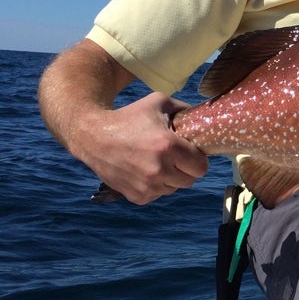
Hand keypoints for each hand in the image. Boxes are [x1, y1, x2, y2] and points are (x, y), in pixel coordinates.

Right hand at [80, 92, 208, 204]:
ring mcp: (147, 186)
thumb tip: (203, 118)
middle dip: (186, 168)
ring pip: (174, 189)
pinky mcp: (137, 197)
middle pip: (190, 180)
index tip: (189, 151)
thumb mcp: (158, 103)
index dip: (198, 159)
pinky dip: (155, 186)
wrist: (93, 137)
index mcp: (168, 147)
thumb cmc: (129, 117)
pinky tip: (144, 170)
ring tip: (157, 161)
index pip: (201, 167)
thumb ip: (184, 109)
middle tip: (174, 157)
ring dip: (171, 178)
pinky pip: (158, 195)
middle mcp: (159, 170)